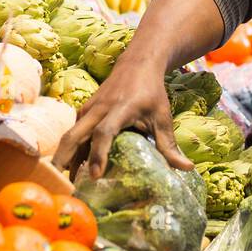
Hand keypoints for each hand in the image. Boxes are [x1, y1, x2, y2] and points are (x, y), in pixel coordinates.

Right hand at [51, 52, 192, 178]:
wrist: (137, 64)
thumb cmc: (152, 93)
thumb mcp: (163, 117)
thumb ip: (170, 146)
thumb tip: (187, 169)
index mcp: (120, 109)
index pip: (104, 133)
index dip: (98, 154)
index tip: (95, 175)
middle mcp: (99, 108)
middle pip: (74, 135)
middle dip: (66, 159)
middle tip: (65, 186)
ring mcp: (88, 108)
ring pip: (70, 134)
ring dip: (65, 158)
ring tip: (66, 184)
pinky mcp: (84, 111)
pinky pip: (73, 132)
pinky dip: (71, 151)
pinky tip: (73, 169)